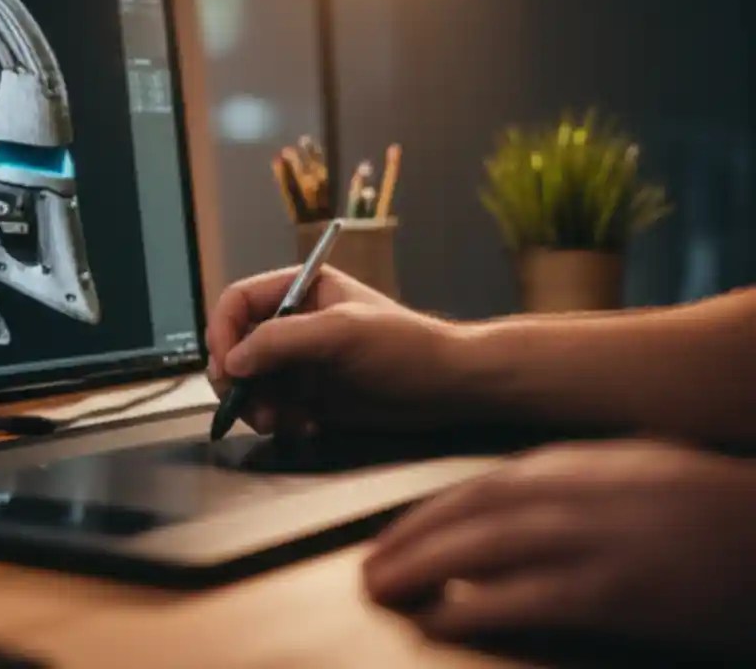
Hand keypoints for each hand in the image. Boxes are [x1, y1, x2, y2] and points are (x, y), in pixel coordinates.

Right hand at [205, 266, 463, 435]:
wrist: (450, 389)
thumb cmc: (408, 347)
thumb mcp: (341, 333)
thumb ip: (281, 341)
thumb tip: (232, 362)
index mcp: (300, 291)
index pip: (238, 303)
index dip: (222, 333)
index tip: (226, 366)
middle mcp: (294, 324)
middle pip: (236, 346)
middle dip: (236, 378)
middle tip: (246, 404)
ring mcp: (301, 362)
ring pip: (250, 382)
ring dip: (255, 405)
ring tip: (279, 421)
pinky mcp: (310, 396)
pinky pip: (272, 408)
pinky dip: (278, 420)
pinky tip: (305, 425)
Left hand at [364, 440, 755, 656]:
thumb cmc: (724, 516)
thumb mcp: (647, 477)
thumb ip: (582, 486)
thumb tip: (518, 512)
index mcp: (588, 464)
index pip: (486, 484)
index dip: (430, 513)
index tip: (395, 536)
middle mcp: (582, 491)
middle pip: (471, 509)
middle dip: (409, 537)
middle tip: (369, 568)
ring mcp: (598, 539)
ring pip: (483, 546)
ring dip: (420, 567)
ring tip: (380, 590)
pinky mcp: (616, 592)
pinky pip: (524, 600)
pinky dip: (472, 610)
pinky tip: (437, 624)